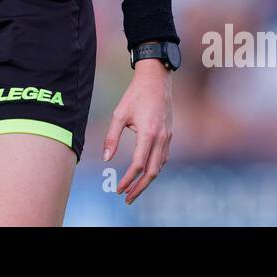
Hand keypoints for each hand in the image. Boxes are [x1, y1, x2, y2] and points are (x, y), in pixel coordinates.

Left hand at [103, 59, 172, 204]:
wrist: (156, 79)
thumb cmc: (135, 94)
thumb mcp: (119, 114)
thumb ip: (112, 137)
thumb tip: (106, 159)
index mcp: (149, 133)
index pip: (139, 164)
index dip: (128, 179)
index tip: (118, 189)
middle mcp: (161, 137)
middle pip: (153, 171)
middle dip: (140, 187)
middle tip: (127, 198)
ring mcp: (168, 136)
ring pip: (160, 166)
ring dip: (148, 180)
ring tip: (134, 189)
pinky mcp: (169, 134)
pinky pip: (164, 157)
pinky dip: (155, 168)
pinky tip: (146, 172)